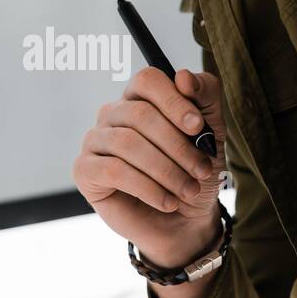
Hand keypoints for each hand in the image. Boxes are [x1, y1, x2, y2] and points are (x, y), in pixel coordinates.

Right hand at [72, 65, 228, 268]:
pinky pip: (114, 171)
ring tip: (188, 190)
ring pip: (128, 143)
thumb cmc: (194, 172)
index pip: (147, 80)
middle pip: (140, 114)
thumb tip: (182, 76)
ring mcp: (94, 141)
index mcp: (139, 97)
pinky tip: (167, 202)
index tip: (198, 128)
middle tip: (202, 170)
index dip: (174, 101)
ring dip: (167, 170)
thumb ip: (204, 95)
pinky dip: (148, 188)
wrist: (184, 221)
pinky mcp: (84, 170)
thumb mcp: (211, 130)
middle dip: (177, 146)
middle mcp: (112, 114)